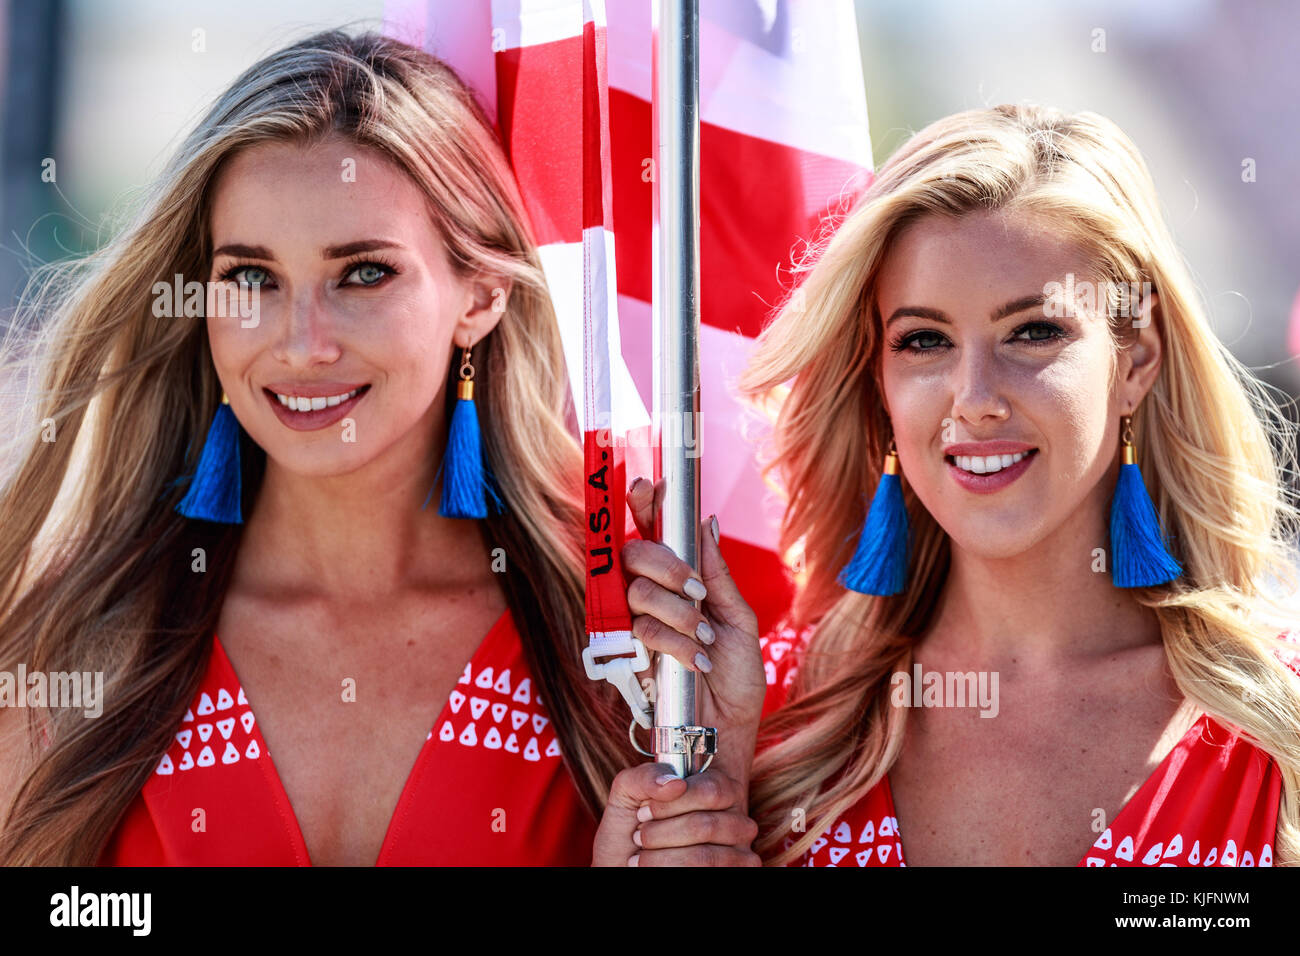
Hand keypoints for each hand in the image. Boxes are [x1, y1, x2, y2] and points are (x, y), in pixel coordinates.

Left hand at [592, 763, 759, 865]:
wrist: (625, 861)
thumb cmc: (632, 827)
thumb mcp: (629, 793)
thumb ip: (646, 777)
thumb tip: (675, 784)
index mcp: (721, 791)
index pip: (710, 791)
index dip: (671, 804)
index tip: (642, 814)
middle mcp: (737, 821)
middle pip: (705, 825)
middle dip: (660, 834)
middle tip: (638, 837)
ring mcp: (738, 854)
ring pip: (704, 857)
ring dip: (661, 858)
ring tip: (642, 857)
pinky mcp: (734, 873)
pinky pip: (704, 873)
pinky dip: (670, 871)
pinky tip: (656, 869)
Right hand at [622, 477, 765, 783]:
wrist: (731, 731)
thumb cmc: (736, 678)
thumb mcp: (738, 619)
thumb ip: (716, 573)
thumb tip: (705, 522)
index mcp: (679, 583)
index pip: (651, 535)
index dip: (645, 507)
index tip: (649, 486)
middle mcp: (652, 600)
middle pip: (633, 555)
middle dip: (664, 564)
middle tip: (694, 588)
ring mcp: (638, 627)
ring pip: (637, 592)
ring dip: (676, 611)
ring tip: (705, 635)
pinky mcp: (630, 657)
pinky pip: (640, 632)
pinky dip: (673, 642)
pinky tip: (696, 657)